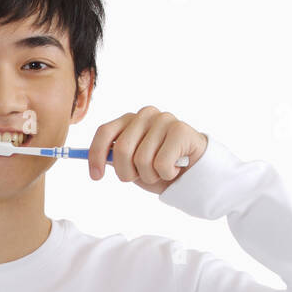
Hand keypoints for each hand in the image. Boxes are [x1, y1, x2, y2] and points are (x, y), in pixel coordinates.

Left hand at [89, 105, 208, 194]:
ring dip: (150, 176)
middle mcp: (145, 114)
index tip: (96, 176)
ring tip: (160, 171)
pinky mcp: (180, 130)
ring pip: (142, 160)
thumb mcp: (132, 163)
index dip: (96, 156)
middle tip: (139, 177)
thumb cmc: (160, 165)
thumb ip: (115, 158)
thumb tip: (96, 162)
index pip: (104, 132)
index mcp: (129, 119)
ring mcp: (164, 119)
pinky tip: (175, 168)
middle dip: (127, 173)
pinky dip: (166, 174)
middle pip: (122, 150)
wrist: (195, 171)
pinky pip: (161, 164)